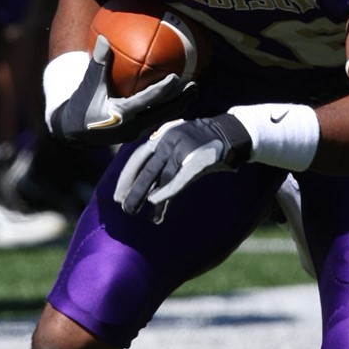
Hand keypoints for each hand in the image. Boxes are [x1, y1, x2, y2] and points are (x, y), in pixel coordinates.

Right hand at [51, 36, 191, 146]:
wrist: (73, 132)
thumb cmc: (81, 106)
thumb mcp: (88, 85)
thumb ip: (99, 63)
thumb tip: (104, 38)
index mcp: (122, 115)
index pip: (148, 101)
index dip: (164, 89)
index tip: (177, 77)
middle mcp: (132, 126)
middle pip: (163, 112)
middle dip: (181, 100)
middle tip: (196, 86)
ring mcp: (135, 132)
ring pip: (162, 117)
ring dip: (178, 105)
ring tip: (193, 92)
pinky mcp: (135, 133)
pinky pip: (156, 119)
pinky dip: (167, 108)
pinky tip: (176, 99)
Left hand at [115, 114, 251, 215]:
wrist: (231, 133)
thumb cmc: (203, 144)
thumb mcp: (179, 145)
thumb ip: (163, 159)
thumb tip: (147, 186)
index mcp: (162, 136)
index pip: (138, 158)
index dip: (126, 178)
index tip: (117, 196)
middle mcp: (169, 140)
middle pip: (146, 169)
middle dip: (134, 191)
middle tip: (126, 209)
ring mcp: (184, 150)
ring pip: (160, 177)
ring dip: (149, 198)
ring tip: (145, 216)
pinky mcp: (197, 161)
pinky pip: (178, 180)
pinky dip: (166, 193)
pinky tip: (156, 204)